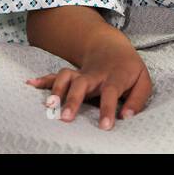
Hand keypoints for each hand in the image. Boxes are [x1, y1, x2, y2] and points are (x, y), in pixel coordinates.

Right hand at [27, 35, 151, 129]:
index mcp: (115, 76)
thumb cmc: (129, 69)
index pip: (111, 92)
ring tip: (49, 105)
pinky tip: (30, 83)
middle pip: (82, 84)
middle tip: (66, 118)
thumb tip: (127, 117)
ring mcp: (81, 73)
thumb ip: (137, 100)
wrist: (113, 47)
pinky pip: (55, 75)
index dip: (108, 109)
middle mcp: (95, 75)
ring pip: (66, 77)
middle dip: (73, 100)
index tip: (105, 127)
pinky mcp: (72, 74)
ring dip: (56, 89)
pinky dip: (43, 79)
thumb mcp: (143, 81)